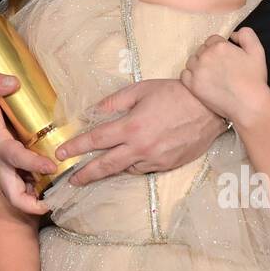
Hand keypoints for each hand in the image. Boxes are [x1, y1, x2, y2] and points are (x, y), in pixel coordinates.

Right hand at [0, 73, 52, 215]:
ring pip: (20, 194)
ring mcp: (5, 169)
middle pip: (14, 194)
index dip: (33, 163)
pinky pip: (25, 185)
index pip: (14, 157)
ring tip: (64, 193)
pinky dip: (38, 189)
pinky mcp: (11, 169)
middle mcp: (0, 162)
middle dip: (33, 203)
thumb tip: (13, 82)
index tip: (52, 165)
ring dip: (39, 198)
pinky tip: (57, 182)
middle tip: (57, 199)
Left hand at [54, 78, 227, 185]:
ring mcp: (155, 159)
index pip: (95, 140)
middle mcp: (140, 147)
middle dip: (86, 174)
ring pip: (125, 169)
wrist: (209, 107)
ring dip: (111, 169)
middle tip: (71, 180)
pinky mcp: (168, 165)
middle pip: (106, 165)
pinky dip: (133, 165)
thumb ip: (114, 102)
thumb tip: (94, 112)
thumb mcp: (140, 89)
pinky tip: (130, 159)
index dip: (75, 147)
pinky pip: (144, 169)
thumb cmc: (174, 93)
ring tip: (98, 169)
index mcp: (131, 126)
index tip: (61, 154)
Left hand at [180, 26, 268, 125]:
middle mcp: (206, 56)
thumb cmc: (254, 79)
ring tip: (211, 75)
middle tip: (220, 68)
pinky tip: (201, 81)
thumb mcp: (257, 51)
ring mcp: (197, 71)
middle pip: (202, 50)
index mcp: (219, 46)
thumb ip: (246, 35)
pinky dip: (191, 76)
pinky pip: (184, 74)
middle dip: (210, 56)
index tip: (226, 58)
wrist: (248, 104)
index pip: (213, 40)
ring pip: (192, 61)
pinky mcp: (192, 85)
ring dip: (199, 65)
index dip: (220, 48)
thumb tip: (233, 34)